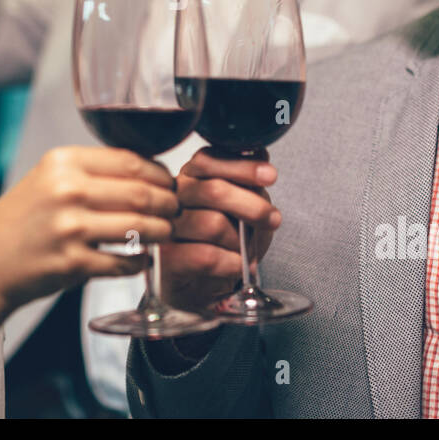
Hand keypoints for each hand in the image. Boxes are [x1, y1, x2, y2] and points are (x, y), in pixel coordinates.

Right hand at [0, 146, 178, 317]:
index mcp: (62, 162)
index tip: (169, 183)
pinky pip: (125, 261)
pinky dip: (140, 262)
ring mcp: (70, 228)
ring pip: (142, 226)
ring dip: (163, 232)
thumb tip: (145, 170)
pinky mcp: (73, 263)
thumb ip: (88, 172)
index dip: (160, 174)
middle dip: (169, 203)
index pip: (132, 160)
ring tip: (166, 234)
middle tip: (176, 211)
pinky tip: (142, 260)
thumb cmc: (18, 224)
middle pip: (143, 192)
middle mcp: (67, 190)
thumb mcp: (45, 180)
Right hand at [159, 148, 281, 310]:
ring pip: (212, 224)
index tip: (270, 175)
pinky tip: (239, 265)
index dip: (242, 166)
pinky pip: (205, 257)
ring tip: (247, 251)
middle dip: (252, 206)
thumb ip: (249, 182)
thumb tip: (260, 156)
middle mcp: (173, 198)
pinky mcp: (165, 259)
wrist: (201, 284)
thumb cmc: (224, 240)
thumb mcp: (243, 207)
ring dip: (240, 241)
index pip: (208, 160)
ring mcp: (166, 227)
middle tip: (273, 220)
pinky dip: (232, 263)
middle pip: (214, 190)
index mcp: (189, 177)